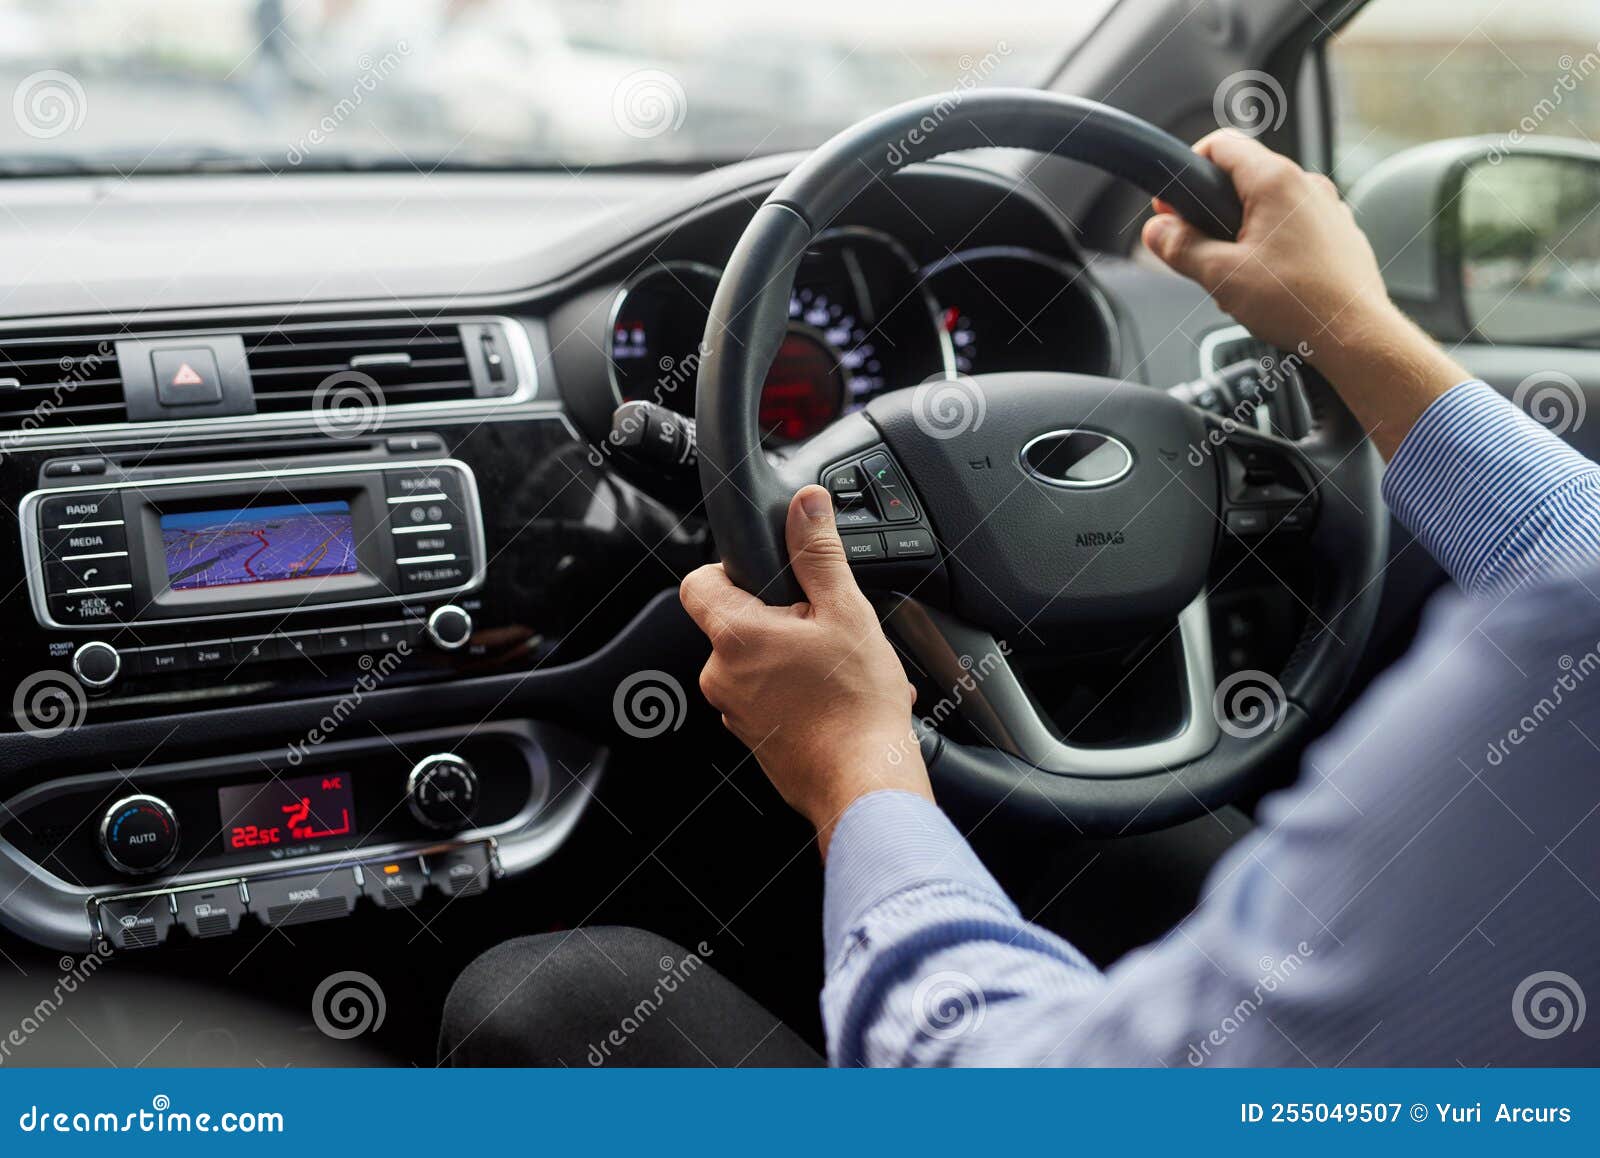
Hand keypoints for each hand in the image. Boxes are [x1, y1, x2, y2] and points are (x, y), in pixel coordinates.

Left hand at [679, 486, 932, 853]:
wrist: (864, 783)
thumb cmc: (856, 706)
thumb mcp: (845, 612)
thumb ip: (818, 554)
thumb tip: (806, 506)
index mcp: (734, 635)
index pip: (698, 581)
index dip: (730, 569)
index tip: (769, 576)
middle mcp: (721, 675)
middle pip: (735, 622)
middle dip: (780, 618)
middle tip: (824, 628)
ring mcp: (734, 711)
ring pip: (756, 662)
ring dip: (794, 656)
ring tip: (841, 667)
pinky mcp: (752, 738)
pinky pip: (768, 697)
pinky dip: (798, 690)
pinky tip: (838, 696)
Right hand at [1143, 128, 1400, 359]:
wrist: (1354, 334)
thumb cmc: (1300, 303)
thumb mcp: (1221, 276)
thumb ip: (1181, 247)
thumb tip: (1157, 231)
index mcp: (1276, 181)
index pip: (1221, 144)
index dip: (1188, 169)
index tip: (1173, 205)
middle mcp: (1306, 185)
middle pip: (1243, 177)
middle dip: (1213, 210)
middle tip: (1198, 249)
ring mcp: (1327, 208)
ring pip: (1268, 204)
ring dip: (1243, 231)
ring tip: (1236, 274)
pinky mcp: (1338, 233)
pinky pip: (1293, 226)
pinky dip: (1272, 245)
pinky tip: (1267, 282)